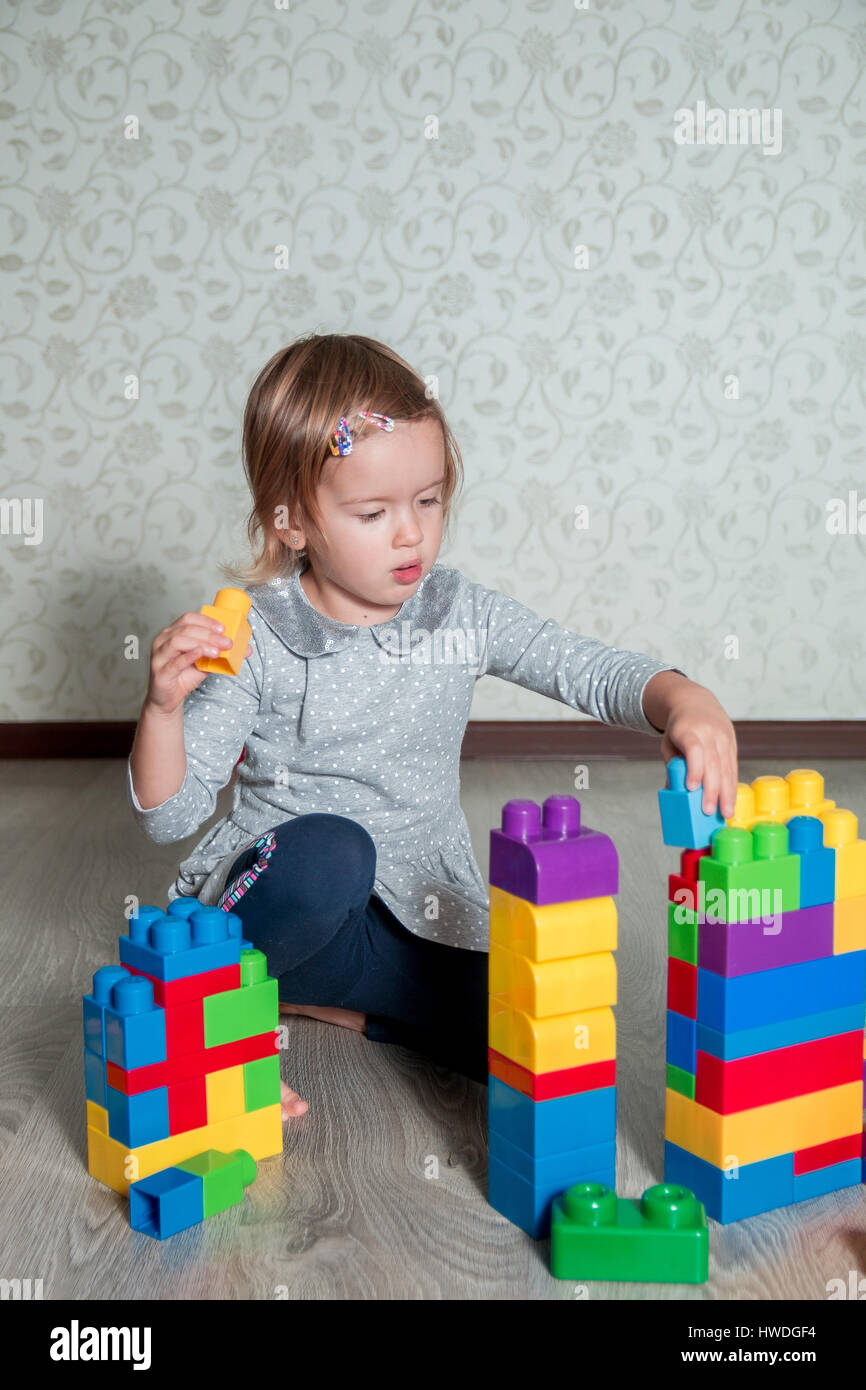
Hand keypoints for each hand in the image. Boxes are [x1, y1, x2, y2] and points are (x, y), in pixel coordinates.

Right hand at [145, 611, 252, 716]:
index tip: (224, 628)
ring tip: (217, 652)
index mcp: (173, 632)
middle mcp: (163, 641)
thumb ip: (222, 653)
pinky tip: (199, 654)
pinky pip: (173, 662)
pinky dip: (188, 656)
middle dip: (209, 634)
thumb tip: (247, 649)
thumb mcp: (206, 662)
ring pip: (177, 641)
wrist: (169, 699)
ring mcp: (159, 656)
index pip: (188, 618)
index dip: (206, 621)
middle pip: (185, 629)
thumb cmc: (184, 676)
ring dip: (201, 644)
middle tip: (227, 642)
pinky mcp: (160, 672)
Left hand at [645, 672, 737, 817]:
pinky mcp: (732, 744)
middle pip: (713, 763)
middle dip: (712, 790)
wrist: (696, 702)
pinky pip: (733, 768)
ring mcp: (723, 738)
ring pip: (727, 768)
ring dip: (727, 793)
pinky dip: (732, 786)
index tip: (691, 788)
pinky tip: (731, 801)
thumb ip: (673, 765)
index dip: (695, 769)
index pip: (694, 749)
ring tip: (726, 813)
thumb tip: (673, 793)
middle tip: (708, 811)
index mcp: (688, 730)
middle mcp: (709, 733)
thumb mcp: (668, 743)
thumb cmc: (679, 728)